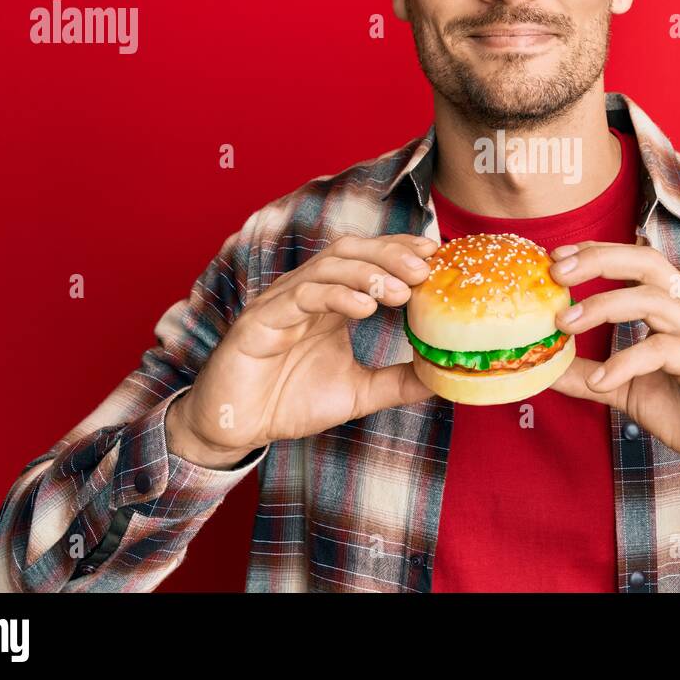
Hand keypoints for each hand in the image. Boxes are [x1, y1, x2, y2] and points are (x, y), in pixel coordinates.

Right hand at [166, 233, 437, 467]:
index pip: (368, 260)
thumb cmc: (290, 402)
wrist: (236, 428)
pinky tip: (364, 306)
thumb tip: (443, 377)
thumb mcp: (358, 393)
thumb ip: (398, 382)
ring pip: (327, 267)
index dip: (400, 251)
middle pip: (351, 252)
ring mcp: (282, 302)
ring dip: (368, 273)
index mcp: (330, 302)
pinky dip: (334, 295)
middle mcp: (307, 293)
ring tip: (401, 291)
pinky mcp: (260, 321)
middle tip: (425, 270)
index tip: (436, 256)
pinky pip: (300, 296)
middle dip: (390, 254)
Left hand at [546, 241, 679, 488]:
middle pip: (648, 263)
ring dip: (604, 306)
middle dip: (600, 260)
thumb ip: (589, 375)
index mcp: (678, 307)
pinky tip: (600, 381)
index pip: (638, 260)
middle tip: (557, 273)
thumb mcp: (627, 390)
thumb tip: (544, 369)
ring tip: (565, 325)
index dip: (598, 252)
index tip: (557, 258)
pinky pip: (664, 350)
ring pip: (655, 300)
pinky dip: (626, 361)